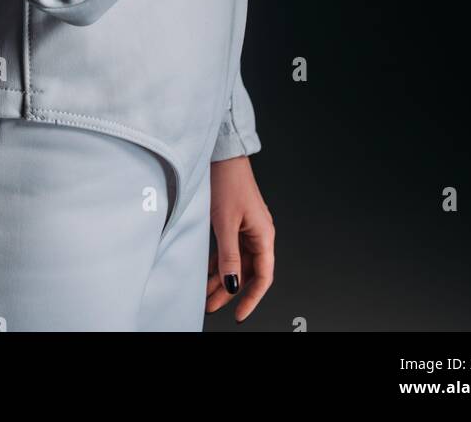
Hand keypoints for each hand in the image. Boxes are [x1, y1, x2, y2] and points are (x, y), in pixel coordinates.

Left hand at [206, 156, 274, 322]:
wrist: (223, 156)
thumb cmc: (228, 183)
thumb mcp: (225, 224)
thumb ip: (229, 257)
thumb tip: (232, 285)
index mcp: (264, 235)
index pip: (263, 276)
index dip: (252, 298)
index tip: (239, 313)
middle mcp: (259, 234)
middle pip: (247, 271)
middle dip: (230, 291)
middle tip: (211, 306)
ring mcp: (247, 228)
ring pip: (237, 262)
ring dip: (222, 278)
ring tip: (206, 295)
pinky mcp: (235, 222)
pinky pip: (230, 250)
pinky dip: (219, 263)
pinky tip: (208, 274)